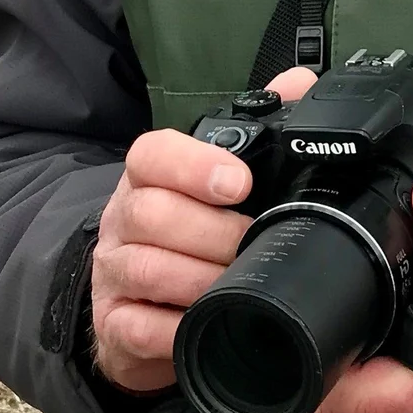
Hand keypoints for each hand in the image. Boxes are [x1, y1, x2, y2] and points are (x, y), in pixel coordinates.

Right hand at [90, 66, 316, 393]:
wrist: (142, 297)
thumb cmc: (193, 225)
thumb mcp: (220, 174)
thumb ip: (261, 122)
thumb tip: (300, 82)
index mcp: (149, 174)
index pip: (153, 154)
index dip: (194, 165)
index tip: (239, 183)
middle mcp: (124, 218)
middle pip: (152, 214)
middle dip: (213, 232)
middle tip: (251, 243)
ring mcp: (113, 272)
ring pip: (146, 269)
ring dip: (199, 280)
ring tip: (237, 286)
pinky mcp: (112, 326)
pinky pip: (136, 328)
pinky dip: (175, 330)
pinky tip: (206, 325)